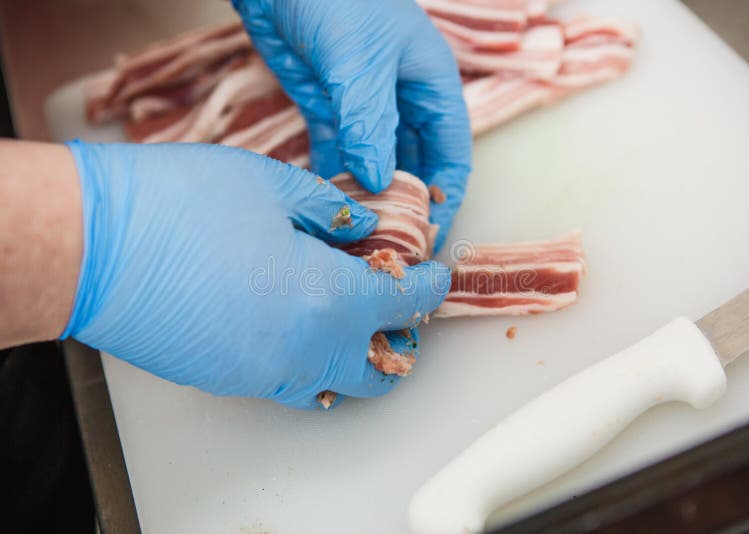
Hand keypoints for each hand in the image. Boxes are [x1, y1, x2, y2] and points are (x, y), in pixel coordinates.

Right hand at [63, 141, 450, 408]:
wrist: (89, 249)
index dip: (429, 286)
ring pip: (332, 383)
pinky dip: (308, 360)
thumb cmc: (177, 206)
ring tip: (344, 312)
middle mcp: (305, 351)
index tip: (434, 273)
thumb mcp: (271, 186)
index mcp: (329, 297)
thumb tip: (359, 226)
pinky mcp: (227, 381)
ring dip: (353, 355)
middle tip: (394, 303)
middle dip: (399, 340)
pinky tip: (292, 321)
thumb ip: (330, 212)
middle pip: (379, 370)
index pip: (406, 303)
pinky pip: (287, 382)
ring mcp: (264, 375)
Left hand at [233, 0, 471, 251]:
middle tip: (388, 245)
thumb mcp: (359, 60)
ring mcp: (363, 104)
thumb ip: (369, 122)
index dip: (445, 196)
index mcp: (431, 84)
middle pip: (414, 165)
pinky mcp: (327, 104)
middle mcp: (402, 99)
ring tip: (356, 235)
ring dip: (368, 196)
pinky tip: (328, 204)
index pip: (451, 154)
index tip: (430, 236)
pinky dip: (334, 177)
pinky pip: (337, 151)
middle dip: (405, 204)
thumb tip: (376, 182)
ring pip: (375, 163)